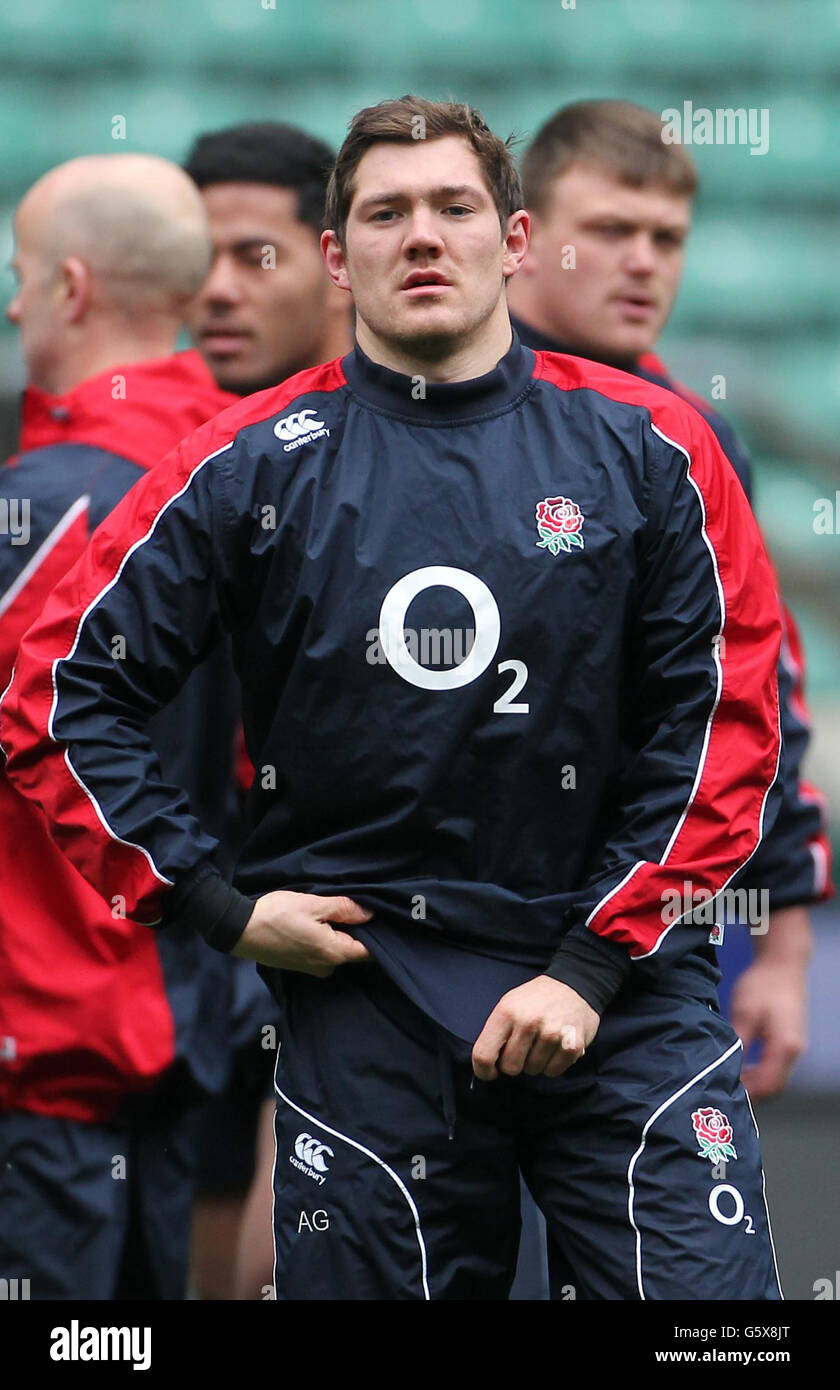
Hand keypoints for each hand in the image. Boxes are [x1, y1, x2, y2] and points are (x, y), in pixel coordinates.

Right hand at [232, 891, 371, 974]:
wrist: (240, 929)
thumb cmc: (277, 915)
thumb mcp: (313, 904)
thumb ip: (344, 909)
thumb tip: (370, 914)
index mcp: (333, 953)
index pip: (369, 952)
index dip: (376, 934)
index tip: (377, 917)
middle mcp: (325, 967)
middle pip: (353, 951)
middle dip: (356, 931)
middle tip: (351, 908)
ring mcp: (311, 968)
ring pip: (336, 950)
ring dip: (337, 934)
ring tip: (331, 913)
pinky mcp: (299, 964)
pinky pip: (322, 952)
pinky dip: (324, 939)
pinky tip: (316, 923)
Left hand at [472, 976, 599, 1080]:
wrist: (574, 985)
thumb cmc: (536, 999)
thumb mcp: (508, 1004)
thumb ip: (496, 1032)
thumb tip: (486, 1065)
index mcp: (507, 1012)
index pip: (484, 1055)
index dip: (483, 1071)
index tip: (490, 1072)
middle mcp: (528, 1022)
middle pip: (510, 1068)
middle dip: (514, 1064)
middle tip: (523, 1049)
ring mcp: (552, 1034)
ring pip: (532, 1071)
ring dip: (535, 1063)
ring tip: (541, 1043)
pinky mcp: (572, 1045)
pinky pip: (553, 1071)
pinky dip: (552, 1064)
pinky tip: (555, 1047)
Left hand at [730, 959, 807, 1098]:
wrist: (782, 964)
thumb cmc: (763, 986)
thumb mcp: (743, 1013)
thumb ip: (737, 1043)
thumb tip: (725, 1067)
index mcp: (784, 1047)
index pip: (767, 1085)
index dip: (746, 1094)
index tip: (723, 1093)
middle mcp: (794, 1052)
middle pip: (774, 1087)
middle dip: (750, 1093)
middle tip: (723, 1090)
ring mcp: (794, 1047)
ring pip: (776, 1078)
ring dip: (755, 1083)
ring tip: (729, 1081)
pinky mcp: (789, 1041)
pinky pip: (776, 1067)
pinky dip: (760, 1073)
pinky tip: (741, 1068)